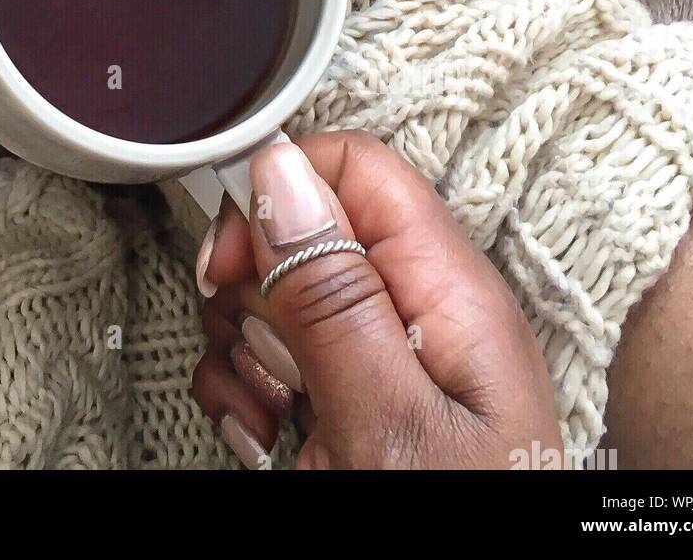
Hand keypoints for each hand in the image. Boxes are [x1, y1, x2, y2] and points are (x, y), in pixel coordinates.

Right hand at [193, 133, 561, 468]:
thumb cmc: (457, 526)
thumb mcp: (391, 423)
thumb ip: (335, 292)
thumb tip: (280, 172)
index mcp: (448, 292)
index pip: (355, 168)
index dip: (281, 193)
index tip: (234, 256)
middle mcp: (416, 313)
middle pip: (302, 229)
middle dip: (255, 288)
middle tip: (266, 352)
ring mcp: (378, 360)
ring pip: (274, 296)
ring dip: (247, 352)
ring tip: (277, 414)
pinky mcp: (344, 401)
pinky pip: (269, 358)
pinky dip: (248, 394)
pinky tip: (269, 435)